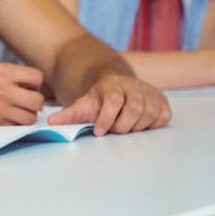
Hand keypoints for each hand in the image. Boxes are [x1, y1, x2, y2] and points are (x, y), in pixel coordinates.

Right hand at [0, 63, 44, 125]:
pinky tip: (4, 116)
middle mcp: (2, 90)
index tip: (28, 85)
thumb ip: (9, 75)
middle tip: (25, 100)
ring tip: (14, 109)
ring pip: (30, 117)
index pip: (36, 77)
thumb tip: (31, 84)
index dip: (34, 82)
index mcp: (1, 71)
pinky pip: (16, 126)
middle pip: (37, 100)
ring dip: (25, 114)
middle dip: (34, 100)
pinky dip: (14, 123)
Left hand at [47, 75, 171, 135]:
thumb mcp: (83, 105)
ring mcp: (149, 91)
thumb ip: (69, 114)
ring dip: (137, 127)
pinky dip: (153, 125)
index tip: (99, 131)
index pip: (112, 100)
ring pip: (150, 113)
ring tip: (125, 127)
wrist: (117, 87)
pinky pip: (163, 116)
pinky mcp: (162, 100)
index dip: (106, 118)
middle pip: (133, 108)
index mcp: (111, 83)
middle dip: (122, 125)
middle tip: (114, 131)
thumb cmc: (100, 100)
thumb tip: (51, 122)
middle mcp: (132, 84)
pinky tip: (140, 125)